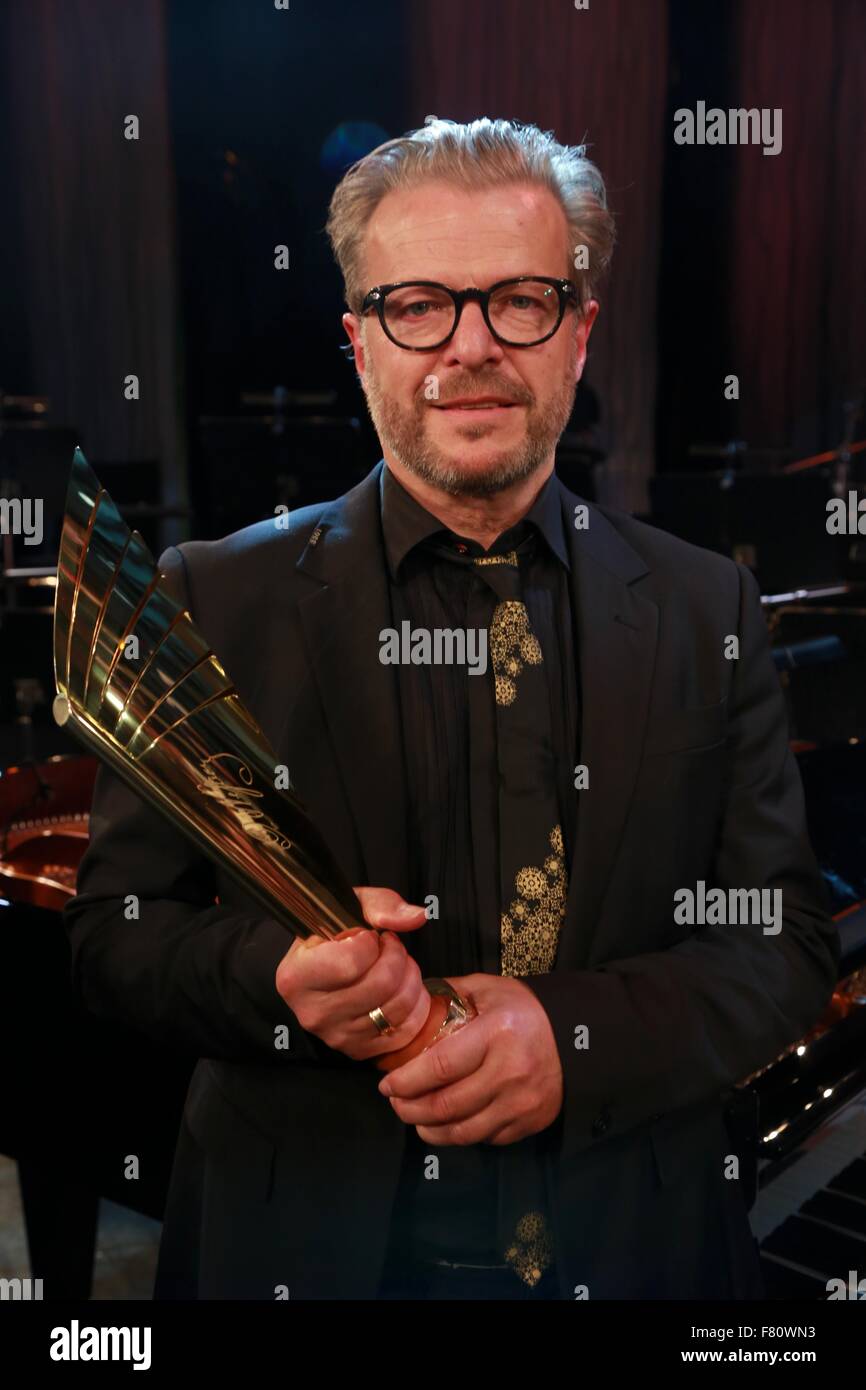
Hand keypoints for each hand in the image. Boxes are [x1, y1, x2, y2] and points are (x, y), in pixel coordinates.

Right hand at [274, 887, 428, 1059]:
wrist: (322, 970)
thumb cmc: (333, 937)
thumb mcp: (349, 908)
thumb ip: (381, 906)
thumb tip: (417, 917)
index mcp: (297, 977)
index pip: (351, 962)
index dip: (370, 942)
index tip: (365, 936)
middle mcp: (313, 1013)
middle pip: (381, 985)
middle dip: (397, 957)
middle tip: (389, 947)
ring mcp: (337, 1037)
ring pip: (398, 1007)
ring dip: (410, 978)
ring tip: (396, 966)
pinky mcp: (360, 1051)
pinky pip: (406, 1030)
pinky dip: (415, 1005)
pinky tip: (402, 988)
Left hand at [377, 973, 562, 1144]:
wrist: (577, 1036)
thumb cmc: (525, 1010)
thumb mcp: (488, 989)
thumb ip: (448, 994)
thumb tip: (408, 1001)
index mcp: (496, 1034)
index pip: (439, 1067)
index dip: (406, 1081)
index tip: (386, 1084)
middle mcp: (510, 1073)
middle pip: (446, 1106)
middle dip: (410, 1109)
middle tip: (395, 1102)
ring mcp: (522, 1103)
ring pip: (463, 1132)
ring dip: (430, 1130)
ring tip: (415, 1118)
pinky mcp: (529, 1123)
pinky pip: (485, 1139)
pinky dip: (460, 1135)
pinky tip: (448, 1123)